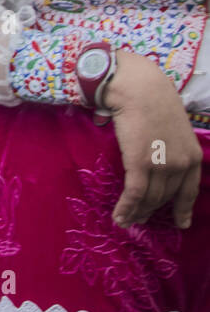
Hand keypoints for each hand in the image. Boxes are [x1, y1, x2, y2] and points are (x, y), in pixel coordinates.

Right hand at [104, 50, 200, 228]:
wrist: (140, 89)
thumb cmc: (153, 101)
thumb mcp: (173, 127)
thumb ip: (171, 146)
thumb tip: (160, 157)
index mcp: (193, 156)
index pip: (189, 191)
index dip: (183, 209)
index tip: (180, 223)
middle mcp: (180, 164)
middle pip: (164, 196)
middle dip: (152, 210)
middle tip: (141, 220)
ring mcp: (161, 165)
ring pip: (148, 198)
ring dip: (136, 212)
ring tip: (126, 221)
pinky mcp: (140, 164)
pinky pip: (134, 194)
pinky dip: (126, 208)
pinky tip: (119, 217)